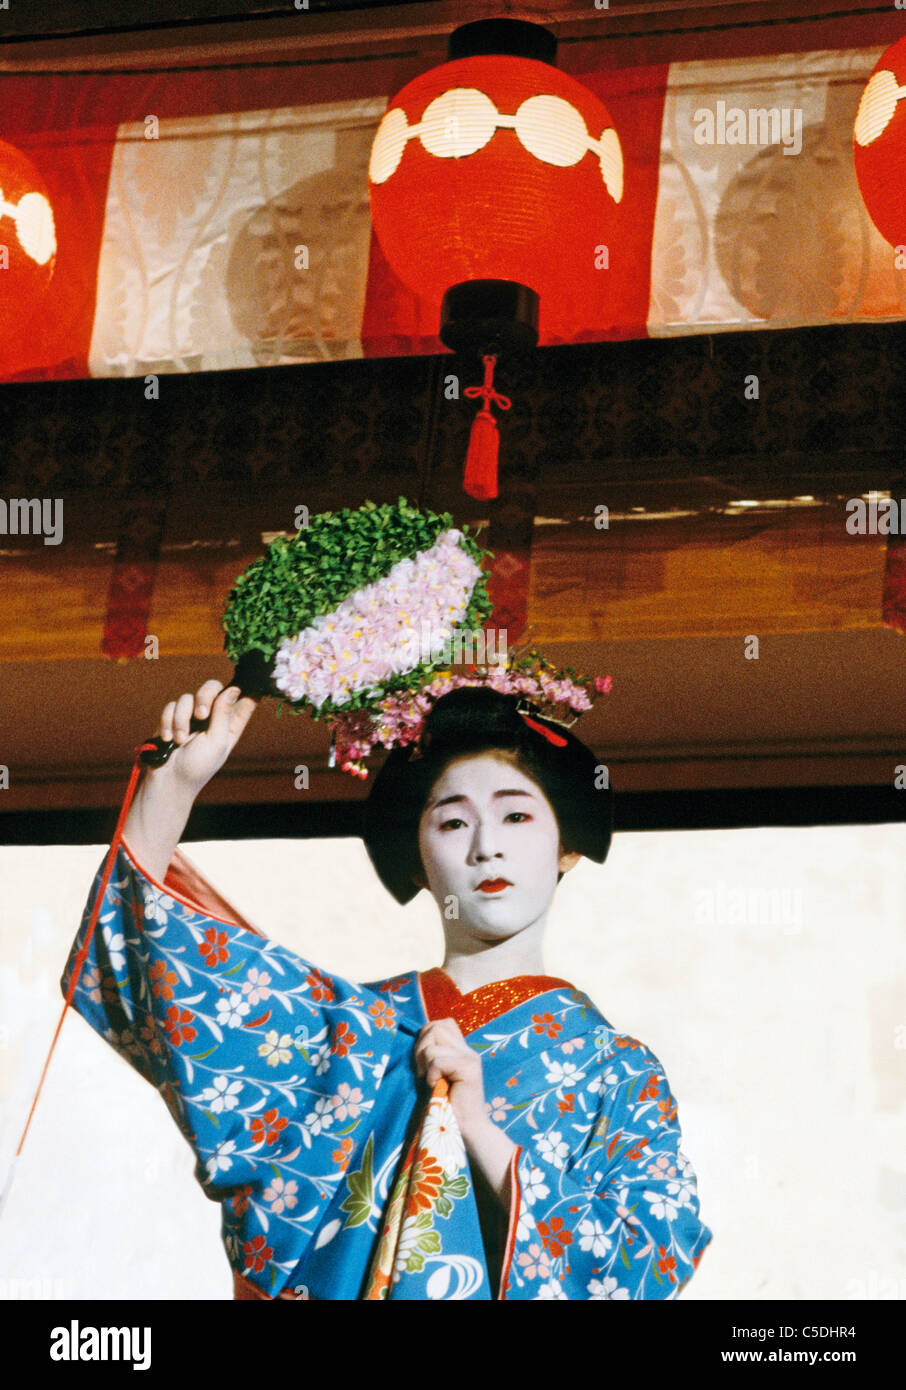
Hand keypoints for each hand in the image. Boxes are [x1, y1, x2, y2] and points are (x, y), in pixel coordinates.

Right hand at [154, 679, 257, 795]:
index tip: (251, 682)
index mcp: (230, 725)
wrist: (167, 780)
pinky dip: (168, 722)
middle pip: (213, 688)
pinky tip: (167, 739)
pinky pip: (170, 707)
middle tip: (200, 714)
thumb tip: (234, 688)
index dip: (249, 689)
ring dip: (181, 719)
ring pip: (187, 698)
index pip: (244, 701)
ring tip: (179, 740)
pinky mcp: (172, 718)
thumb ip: (224, 713)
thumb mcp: (217, 741)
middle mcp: (212, 718)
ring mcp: (191, 717)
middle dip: (204, 696)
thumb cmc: (198, 766)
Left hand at [414, 1017, 517, 1204]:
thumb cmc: (444, 1106)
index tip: (422, 1061)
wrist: (464, 1131)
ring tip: (430, 1080)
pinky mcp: (469, 1068)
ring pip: (434, 1044)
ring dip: (425, 1063)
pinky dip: (431, 1074)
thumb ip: (430, 1055)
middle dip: (421, 1047)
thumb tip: (416, 1036)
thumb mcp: (434, 1074)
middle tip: (423, 1071)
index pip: (442, 1023)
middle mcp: (468, 1049)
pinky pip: (437, 1061)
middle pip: (436, 1027)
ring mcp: (470, 1057)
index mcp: (461, 1049)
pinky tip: (437, 1087)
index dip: (426, 1035)